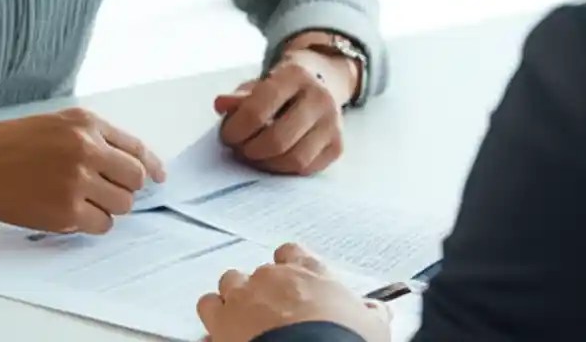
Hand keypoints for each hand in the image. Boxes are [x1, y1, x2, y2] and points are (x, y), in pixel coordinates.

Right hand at [0, 108, 164, 233]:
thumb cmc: (9, 142)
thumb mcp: (58, 123)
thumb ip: (95, 139)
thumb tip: (132, 165)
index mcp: (86, 124)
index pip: (136, 148)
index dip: (152, 166)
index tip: (158, 177)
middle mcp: (86, 149)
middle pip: (135, 179)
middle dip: (126, 188)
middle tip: (106, 191)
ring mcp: (76, 181)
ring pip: (121, 205)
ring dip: (108, 208)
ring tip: (81, 201)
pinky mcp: (63, 211)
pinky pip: (99, 225)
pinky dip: (91, 223)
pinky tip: (69, 212)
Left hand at [197, 244, 391, 341]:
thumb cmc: (342, 340)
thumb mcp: (371, 326)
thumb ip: (370, 312)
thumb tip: (377, 310)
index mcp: (309, 272)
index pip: (292, 252)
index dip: (290, 267)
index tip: (295, 282)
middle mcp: (273, 277)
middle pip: (259, 271)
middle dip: (262, 289)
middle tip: (272, 312)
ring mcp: (243, 296)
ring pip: (229, 282)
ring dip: (233, 298)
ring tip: (243, 319)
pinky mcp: (219, 321)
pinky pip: (207, 308)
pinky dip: (213, 319)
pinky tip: (222, 333)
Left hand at [214, 51, 345, 175]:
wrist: (321, 83)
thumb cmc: (280, 89)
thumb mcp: (257, 85)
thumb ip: (238, 97)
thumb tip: (221, 105)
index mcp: (294, 76)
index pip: (258, 111)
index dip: (236, 130)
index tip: (227, 136)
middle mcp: (319, 98)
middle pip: (277, 140)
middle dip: (250, 151)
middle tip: (239, 149)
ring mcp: (332, 123)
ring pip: (294, 159)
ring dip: (266, 164)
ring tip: (254, 156)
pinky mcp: (337, 145)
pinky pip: (306, 169)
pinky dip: (284, 170)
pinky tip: (274, 159)